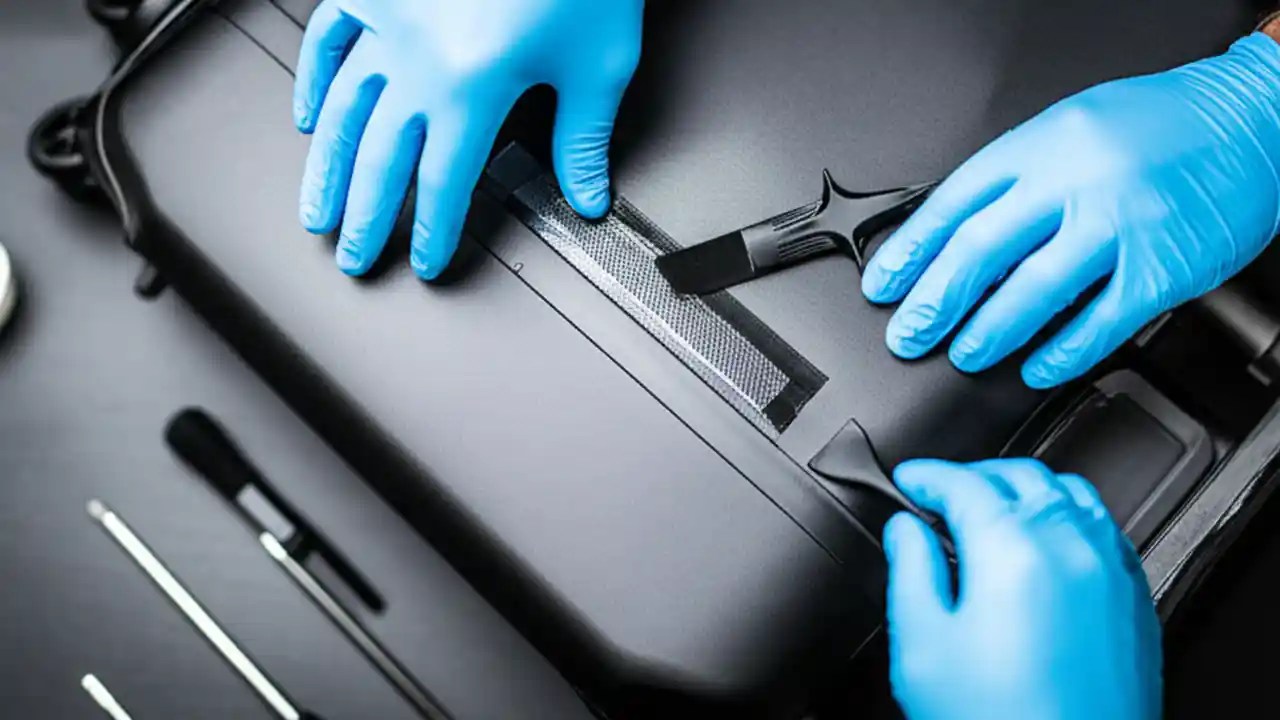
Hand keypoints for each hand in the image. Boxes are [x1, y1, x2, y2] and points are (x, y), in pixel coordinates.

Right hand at [294, 0, 643, 278]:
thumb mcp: (600, 60)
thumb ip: (584, 138)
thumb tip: (585, 197)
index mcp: (472, 85)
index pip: (443, 183)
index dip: (432, 231)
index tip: (426, 262)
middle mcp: (418, 58)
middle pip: (382, 159)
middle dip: (366, 219)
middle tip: (354, 259)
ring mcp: (390, 19)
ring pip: (344, 110)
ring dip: (328, 168)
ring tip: (316, 212)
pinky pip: (330, 37)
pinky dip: (317, 79)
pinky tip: (312, 115)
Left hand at [862, 34, 1279, 387]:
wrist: (1252, 119)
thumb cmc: (1157, 126)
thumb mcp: (1069, 129)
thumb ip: (1014, 180)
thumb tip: (952, 236)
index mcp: (1041, 145)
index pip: (953, 204)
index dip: (909, 252)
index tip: (883, 287)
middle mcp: (1074, 182)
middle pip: (980, 251)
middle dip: (933, 302)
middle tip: (908, 335)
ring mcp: (1119, 226)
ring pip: (1032, 291)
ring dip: (987, 332)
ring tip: (963, 354)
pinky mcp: (1161, 269)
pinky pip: (1098, 324)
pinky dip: (1060, 353)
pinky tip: (1035, 368)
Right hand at [883, 459, 1161, 719]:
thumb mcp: (924, 644)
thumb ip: (910, 569)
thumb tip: (905, 530)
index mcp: (1012, 548)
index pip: (962, 482)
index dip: (926, 475)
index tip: (908, 481)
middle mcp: (1071, 546)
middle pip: (1020, 475)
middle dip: (973, 476)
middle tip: (939, 494)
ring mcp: (1111, 571)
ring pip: (1069, 492)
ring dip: (1024, 488)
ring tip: (991, 510)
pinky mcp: (1135, 601)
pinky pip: (1103, 528)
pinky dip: (1066, 515)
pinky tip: (1045, 541)